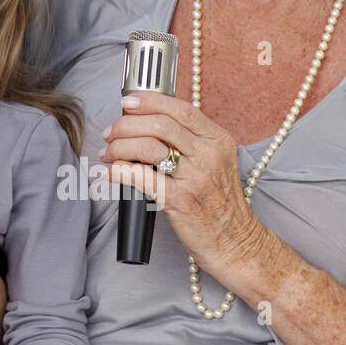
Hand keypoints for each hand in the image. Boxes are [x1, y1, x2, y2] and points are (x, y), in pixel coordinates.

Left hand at [100, 91, 267, 285]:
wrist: (237, 243)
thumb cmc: (219, 203)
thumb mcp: (215, 163)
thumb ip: (189, 141)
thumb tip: (146, 123)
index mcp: (218, 141)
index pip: (180, 109)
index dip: (149, 101)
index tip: (127, 101)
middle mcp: (209, 156)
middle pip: (159, 124)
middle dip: (126, 124)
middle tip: (110, 132)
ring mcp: (196, 178)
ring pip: (148, 147)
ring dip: (119, 147)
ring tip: (108, 153)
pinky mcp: (181, 201)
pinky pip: (142, 177)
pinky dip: (121, 171)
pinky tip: (112, 173)